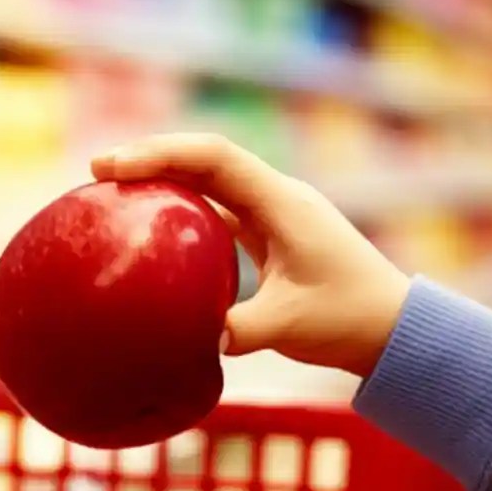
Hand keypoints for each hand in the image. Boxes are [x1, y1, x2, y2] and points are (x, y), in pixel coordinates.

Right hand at [91, 133, 409, 377]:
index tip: (114, 166)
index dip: (160, 154)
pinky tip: (151, 228)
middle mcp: (275, 198)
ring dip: (164, 178)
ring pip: (209, 181)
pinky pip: (217, 211)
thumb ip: (239, 328)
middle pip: (204, 159)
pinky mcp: (268, 236)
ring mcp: (272, 214)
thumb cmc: (350, 320)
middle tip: (97, 170)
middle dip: (151, 157)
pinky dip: (181, 210)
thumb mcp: (290, 326)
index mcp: (281, 203)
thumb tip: (188, 336)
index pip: (213, 158)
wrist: (394, 328)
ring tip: (114, 192)